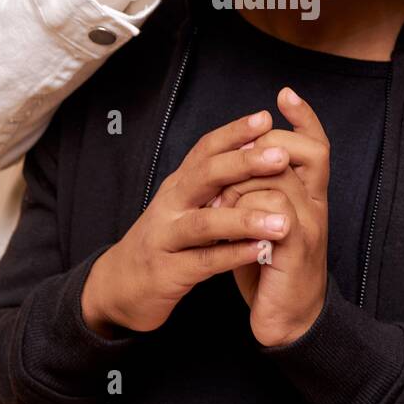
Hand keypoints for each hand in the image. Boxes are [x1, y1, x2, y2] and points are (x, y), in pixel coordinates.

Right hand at [81, 110, 293, 336]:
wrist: (121, 286)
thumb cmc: (165, 240)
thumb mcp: (183, 204)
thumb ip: (212, 182)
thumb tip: (254, 147)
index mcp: (178, 185)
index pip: (205, 150)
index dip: (234, 132)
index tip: (265, 118)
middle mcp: (170, 205)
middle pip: (205, 176)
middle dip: (244, 164)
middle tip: (281, 157)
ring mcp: (166, 238)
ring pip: (205, 222)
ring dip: (245, 219)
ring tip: (282, 220)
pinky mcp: (168, 272)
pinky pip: (204, 261)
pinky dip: (233, 255)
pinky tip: (261, 251)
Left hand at [216, 88, 329, 347]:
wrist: (286, 322)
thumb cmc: (269, 269)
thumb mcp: (262, 222)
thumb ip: (256, 191)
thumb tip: (233, 159)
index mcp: (308, 197)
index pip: (315, 145)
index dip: (305, 117)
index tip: (285, 92)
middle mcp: (315, 206)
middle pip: (298, 151)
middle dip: (258, 148)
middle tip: (229, 166)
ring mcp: (309, 226)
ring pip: (277, 178)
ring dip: (240, 183)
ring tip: (219, 203)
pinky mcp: (296, 249)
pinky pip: (273, 211)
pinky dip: (244, 210)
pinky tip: (227, 221)